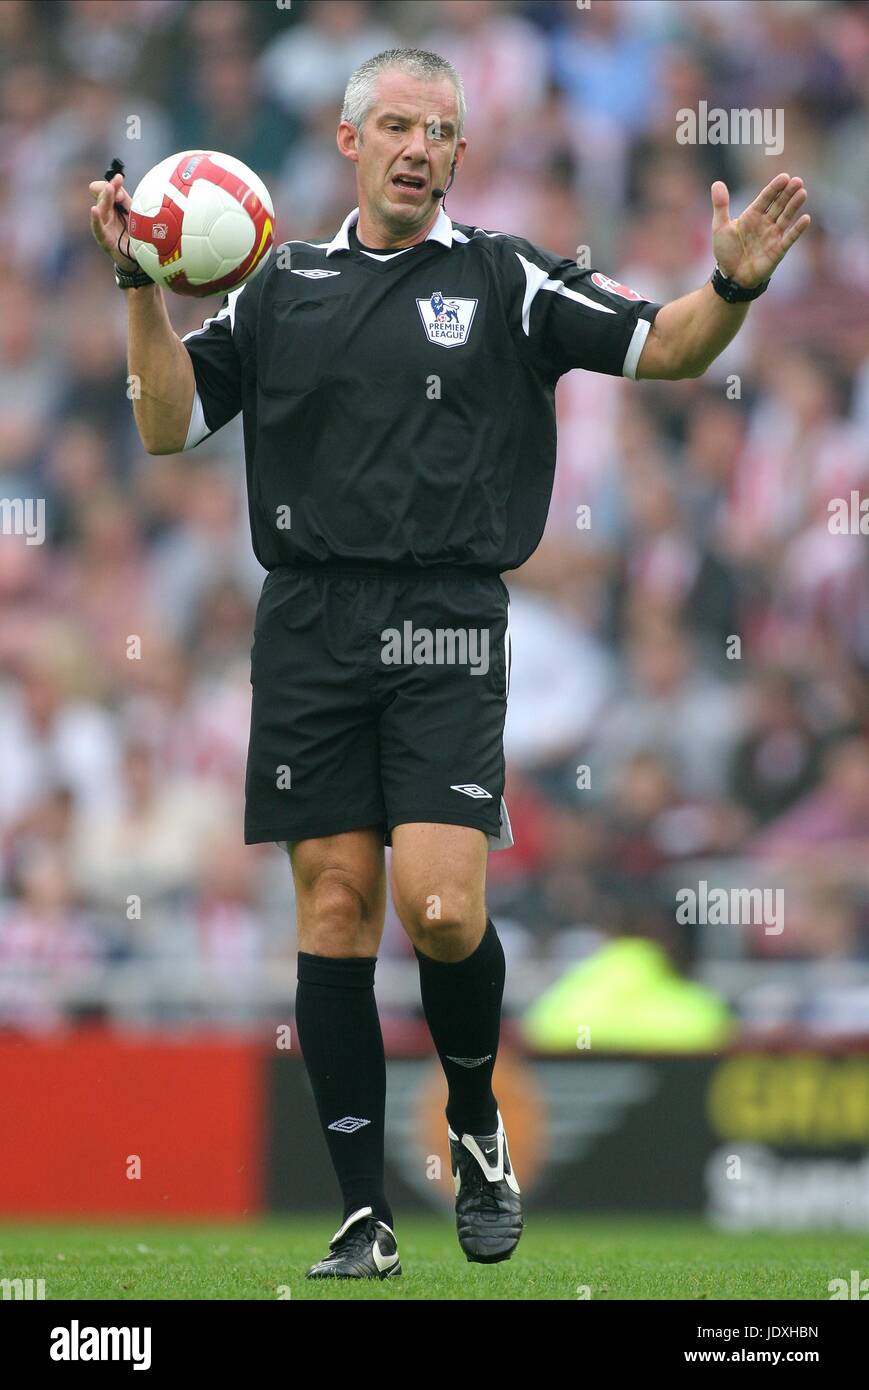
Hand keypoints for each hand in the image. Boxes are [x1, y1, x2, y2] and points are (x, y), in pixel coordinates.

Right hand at [89, 171, 137, 269]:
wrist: (142, 262)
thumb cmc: (138, 237)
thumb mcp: (135, 215)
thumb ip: (127, 201)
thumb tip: (118, 186)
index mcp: (115, 208)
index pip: (109, 191)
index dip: (113, 185)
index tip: (120, 178)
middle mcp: (107, 216)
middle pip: (104, 198)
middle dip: (109, 189)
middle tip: (115, 182)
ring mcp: (105, 228)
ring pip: (101, 210)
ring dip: (104, 198)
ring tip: (108, 189)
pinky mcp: (105, 240)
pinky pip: (98, 228)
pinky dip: (95, 219)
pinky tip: (94, 209)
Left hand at [711, 173, 809, 287]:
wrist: (731, 277)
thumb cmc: (726, 252)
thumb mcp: (720, 227)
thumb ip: (720, 206)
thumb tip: (717, 183)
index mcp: (752, 215)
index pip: (766, 197)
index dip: (775, 188)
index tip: (784, 177)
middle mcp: (765, 222)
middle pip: (779, 204)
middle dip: (788, 193)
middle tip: (797, 181)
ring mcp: (773, 235)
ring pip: (786, 217)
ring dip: (794, 205)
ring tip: (802, 192)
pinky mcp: (778, 250)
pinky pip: (789, 238)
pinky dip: (797, 229)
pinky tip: (805, 218)